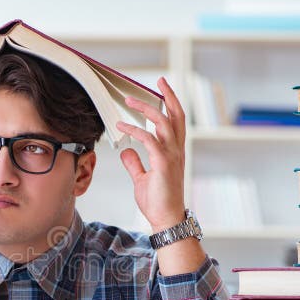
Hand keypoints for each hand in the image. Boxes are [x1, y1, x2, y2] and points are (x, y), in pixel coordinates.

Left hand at [117, 77, 186, 231]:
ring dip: (146, 109)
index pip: (176, 122)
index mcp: (173, 152)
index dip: (171, 104)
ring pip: (163, 123)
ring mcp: (171, 156)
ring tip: (130, 101)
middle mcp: (176, 150)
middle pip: (176, 116)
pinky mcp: (163, 163)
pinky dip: (136, 130)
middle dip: (168, 96)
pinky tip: (123, 127)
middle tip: (159, 81)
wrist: (166, 218)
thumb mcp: (142, 179)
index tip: (163, 89)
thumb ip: (135, 164)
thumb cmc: (157, 201)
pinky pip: (149, 140)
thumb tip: (126, 153)